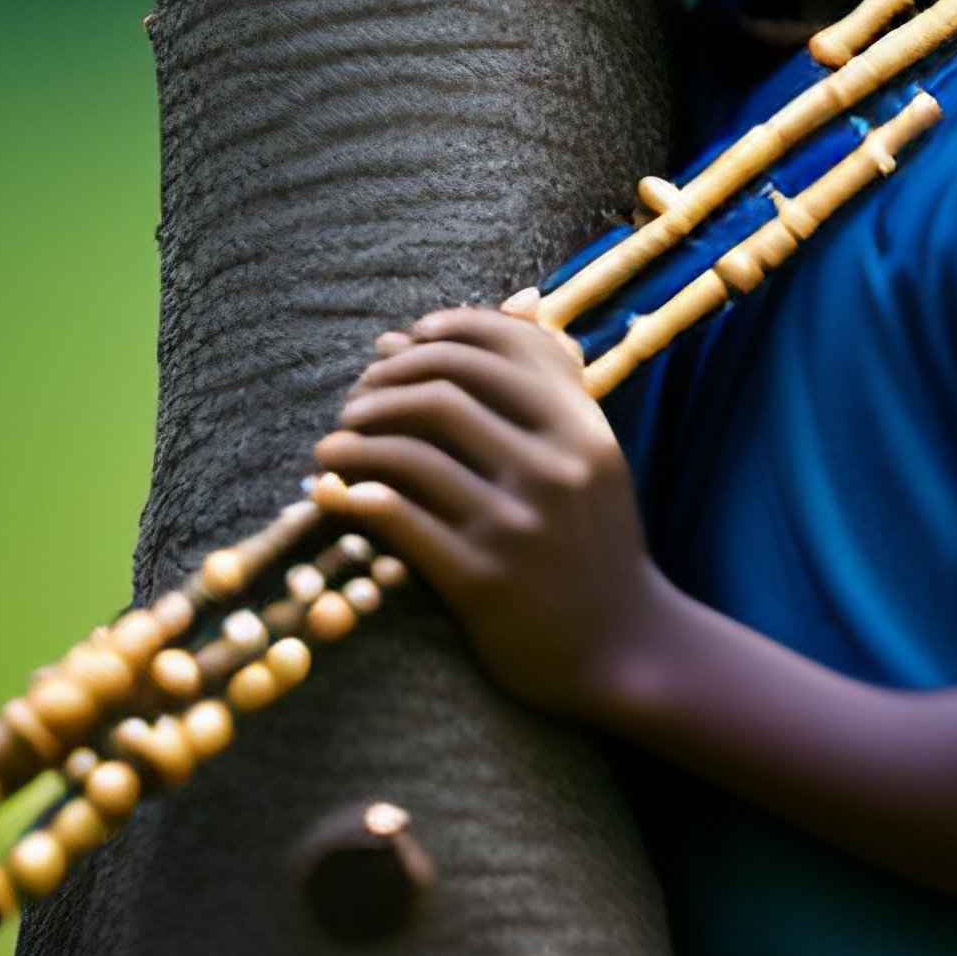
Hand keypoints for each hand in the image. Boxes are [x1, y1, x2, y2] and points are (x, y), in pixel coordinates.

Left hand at [311, 301, 664, 719]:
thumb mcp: (591, 455)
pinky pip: (399, 520)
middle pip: (442, 390)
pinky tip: (334, 495)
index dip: (436, 332)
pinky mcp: (483, 579)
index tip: (399, 344)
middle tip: (354, 403)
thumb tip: (497, 307)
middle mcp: (554, 467)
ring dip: (353, 443)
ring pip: (410, 453)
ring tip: (331, 450)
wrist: (626, 648)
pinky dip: (354, 498)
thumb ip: (551, 386)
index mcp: (582, 427)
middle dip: (381, 387)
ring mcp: (518, 524)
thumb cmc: (595, 543)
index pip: (499, 346)